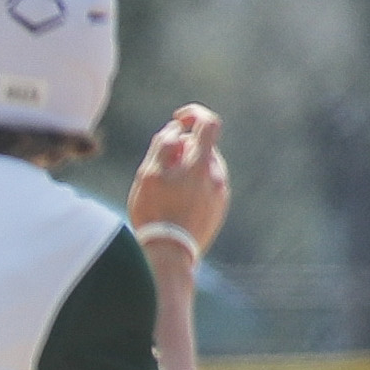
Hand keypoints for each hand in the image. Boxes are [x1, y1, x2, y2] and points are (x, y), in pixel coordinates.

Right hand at [126, 104, 229, 257]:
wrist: (171, 255)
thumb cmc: (155, 213)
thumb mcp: (149, 174)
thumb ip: (162, 146)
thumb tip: (175, 130)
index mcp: (202, 164)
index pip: (208, 123)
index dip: (193, 114)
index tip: (178, 119)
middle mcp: (217, 176)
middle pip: (202, 148)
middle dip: (181, 149)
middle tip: (158, 167)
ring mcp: (220, 194)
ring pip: (203, 169)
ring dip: (185, 170)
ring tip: (163, 192)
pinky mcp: (218, 210)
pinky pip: (205, 188)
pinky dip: (190, 188)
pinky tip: (173, 207)